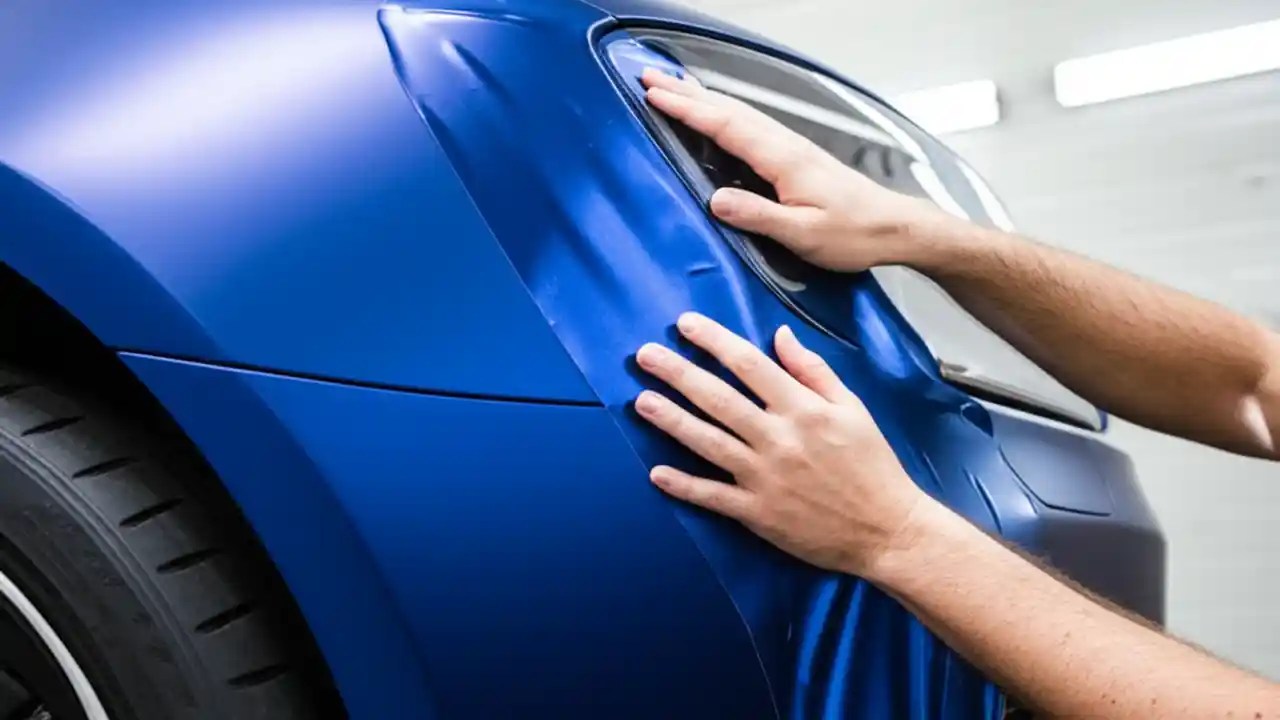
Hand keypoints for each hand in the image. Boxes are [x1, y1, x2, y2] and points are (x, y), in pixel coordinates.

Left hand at [633, 312, 934, 577]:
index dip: (713, 340)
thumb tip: (779, 334)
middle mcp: (779, 439)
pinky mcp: (758, 513)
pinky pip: (713, 496)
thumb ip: (812, 370)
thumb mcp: (852, 408)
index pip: (749, 364)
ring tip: (640, 400)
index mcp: (803, 409)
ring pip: (708, 442)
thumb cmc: (872, 465)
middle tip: (644, 355)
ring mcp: (765, 477)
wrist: (888, 530)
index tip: (685, 324)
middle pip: (718, 398)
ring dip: (671, 420)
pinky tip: (656, 473)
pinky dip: (684, 486)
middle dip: (677, 373)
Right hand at [642, 69, 959, 272]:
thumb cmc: (852, 235)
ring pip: (739, 113)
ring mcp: (791, 148)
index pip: (727, 126)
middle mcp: (786, 145)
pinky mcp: (796, 157)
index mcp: (783, 159)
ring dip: (703, 99)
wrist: (894, 228)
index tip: (654, 95)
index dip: (688, 110)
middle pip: (729, 110)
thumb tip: (714, 200)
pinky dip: (725, 112)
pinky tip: (718, 115)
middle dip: (687, 93)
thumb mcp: (803, 235)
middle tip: (649, 78)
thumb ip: (759, 216)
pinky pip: (750, 125)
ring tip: (673, 87)